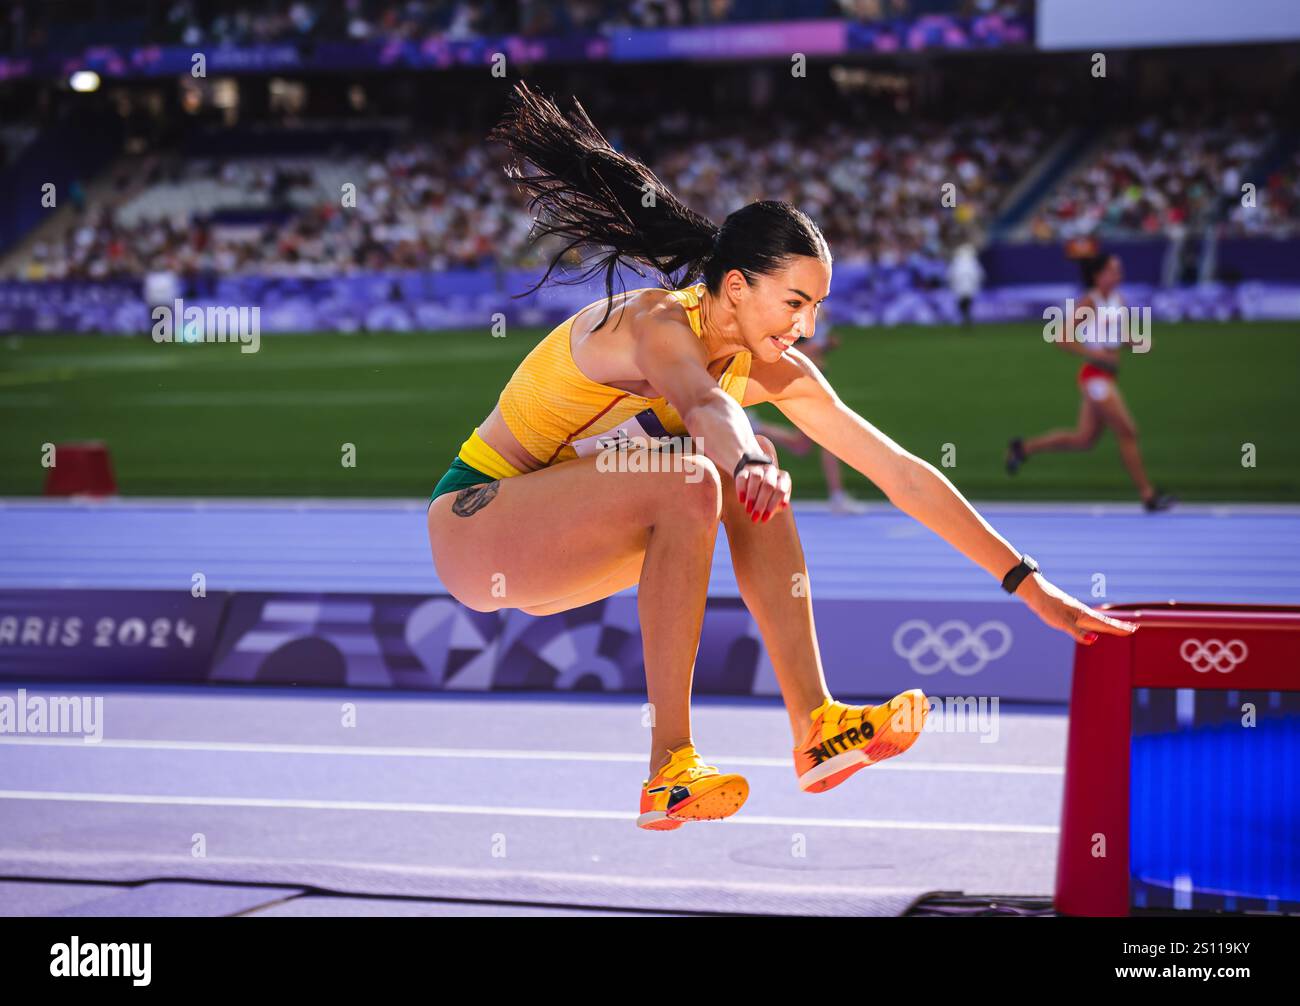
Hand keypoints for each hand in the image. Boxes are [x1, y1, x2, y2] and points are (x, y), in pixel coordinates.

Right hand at [735, 461, 791, 522]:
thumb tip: (778, 508)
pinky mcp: (745, 470)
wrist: (758, 482)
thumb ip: (777, 505)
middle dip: (761, 503)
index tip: (764, 518)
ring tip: (748, 510)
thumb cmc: (770, 496)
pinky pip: (742, 477)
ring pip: (756, 478)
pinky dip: (741, 489)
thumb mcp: (776, 501)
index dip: (772, 505)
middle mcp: (772, 471)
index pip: (780, 491)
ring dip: (752, 495)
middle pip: (768, 485)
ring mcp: (758, 469)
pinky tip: (741, 500)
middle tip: (754, 517)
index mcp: (783, 478)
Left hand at [1015, 573, 1137, 644]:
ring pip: (1097, 619)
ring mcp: (1076, 611)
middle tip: (1133, 628)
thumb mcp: (1062, 623)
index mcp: (1083, 615)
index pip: (1105, 624)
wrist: (1035, 593)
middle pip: (1104, 621)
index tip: (1133, 630)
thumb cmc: (1048, 607)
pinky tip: (1093, 624)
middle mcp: (1082, 612)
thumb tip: (1093, 641)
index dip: (1119, 628)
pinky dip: (1096, 622)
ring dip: (1109, 624)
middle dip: (1118, 626)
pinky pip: (1087, 619)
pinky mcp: (1069, 611)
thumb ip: (1077, 632)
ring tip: (1118, 627)